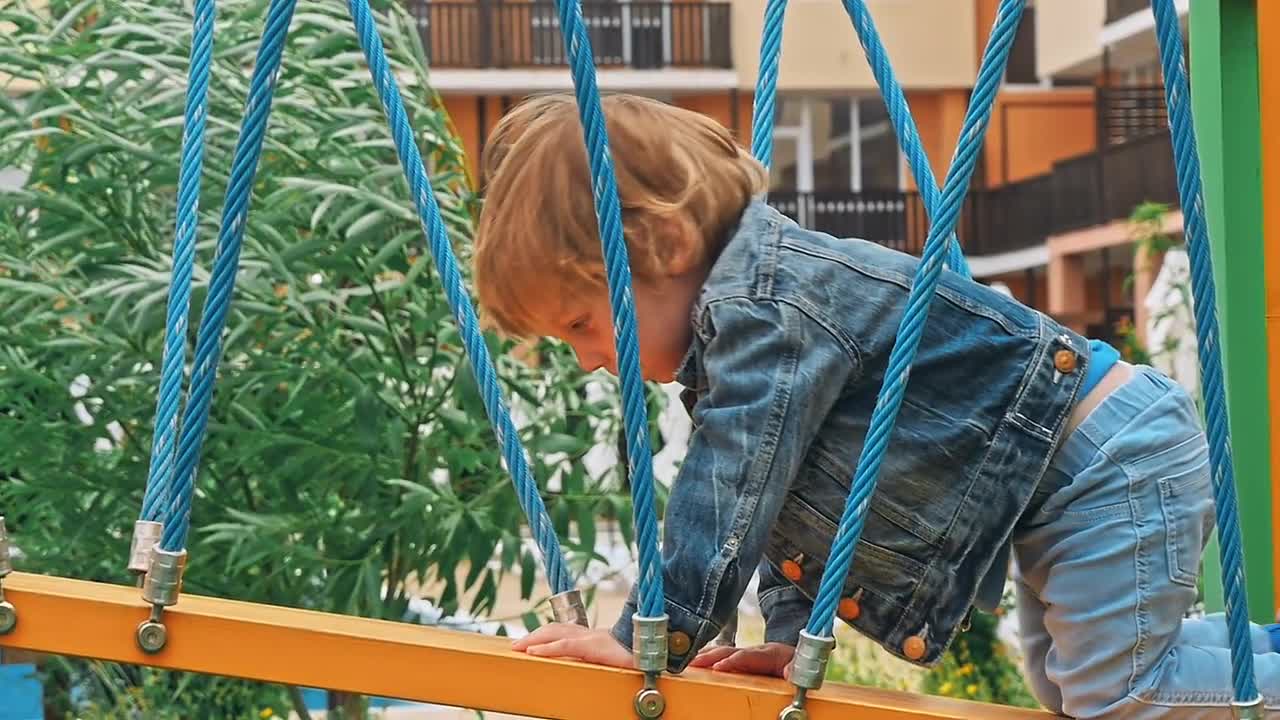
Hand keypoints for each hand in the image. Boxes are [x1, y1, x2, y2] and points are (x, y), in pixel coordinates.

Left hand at [511, 622, 633, 668]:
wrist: (654, 651)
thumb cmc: (637, 657)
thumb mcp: (612, 660)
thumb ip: (599, 659)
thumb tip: (590, 668)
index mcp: (592, 637)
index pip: (563, 631)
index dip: (545, 635)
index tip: (530, 642)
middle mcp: (589, 634)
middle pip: (555, 629)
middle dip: (534, 635)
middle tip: (517, 645)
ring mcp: (590, 638)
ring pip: (555, 633)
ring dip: (534, 639)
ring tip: (519, 647)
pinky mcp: (593, 646)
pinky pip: (565, 646)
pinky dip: (547, 648)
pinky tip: (533, 652)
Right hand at [689, 642, 795, 678]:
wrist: (804, 663)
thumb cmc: (800, 672)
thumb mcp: (802, 671)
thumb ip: (796, 671)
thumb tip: (789, 672)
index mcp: (774, 653)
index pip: (751, 655)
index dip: (734, 661)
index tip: (718, 669)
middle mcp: (758, 650)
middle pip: (731, 651)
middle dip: (711, 657)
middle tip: (692, 665)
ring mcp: (748, 654)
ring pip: (723, 653)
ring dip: (704, 658)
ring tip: (685, 664)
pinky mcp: (741, 660)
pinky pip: (721, 657)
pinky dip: (706, 659)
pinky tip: (692, 664)